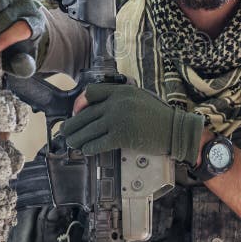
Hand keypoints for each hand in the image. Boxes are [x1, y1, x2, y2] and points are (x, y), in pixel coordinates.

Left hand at [61, 83, 204, 163]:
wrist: (175, 129)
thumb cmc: (159, 114)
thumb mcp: (140, 96)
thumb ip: (121, 97)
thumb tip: (99, 107)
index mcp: (121, 91)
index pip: (90, 93)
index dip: (80, 104)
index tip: (76, 113)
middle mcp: (117, 103)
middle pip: (85, 114)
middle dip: (72, 125)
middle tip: (65, 132)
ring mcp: (118, 120)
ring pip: (88, 130)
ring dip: (77, 139)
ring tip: (72, 143)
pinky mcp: (121, 137)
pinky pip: (98, 144)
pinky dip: (89, 148)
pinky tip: (87, 150)